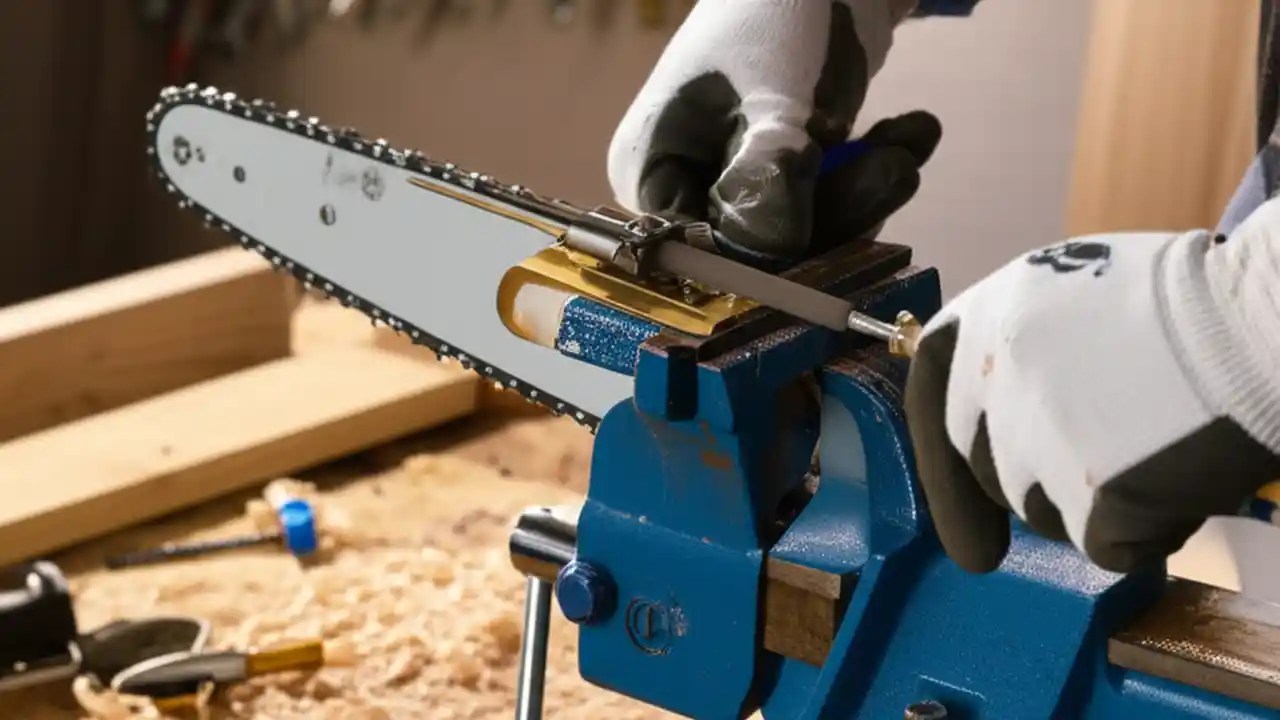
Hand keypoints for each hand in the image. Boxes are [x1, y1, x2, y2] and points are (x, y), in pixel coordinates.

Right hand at [607, 0, 939, 270]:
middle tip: (901, 168)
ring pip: (805, 223)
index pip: (701, 250)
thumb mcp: (777, 109)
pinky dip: (870, 168)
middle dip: (841, 209)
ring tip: (913, 136)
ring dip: (868, 186)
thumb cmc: (777, 19)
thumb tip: (775, 260)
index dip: (768, 261)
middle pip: (761, 243)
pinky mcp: (783, 165)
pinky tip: (907, 131)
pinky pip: (826, 195)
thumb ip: (769, 188)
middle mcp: (683, 183)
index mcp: (651, 170)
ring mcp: (732, 174)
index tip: (835, 251)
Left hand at [904, 198, 1279, 573]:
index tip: (960, 512)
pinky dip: (1145, 532)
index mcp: (988, 317)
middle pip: (984, 467)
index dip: (941, 464)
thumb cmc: (1191, 303)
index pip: (927, 402)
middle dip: (1027, 489)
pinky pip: (1104, 545)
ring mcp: (1039, 434)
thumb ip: (1017, 353)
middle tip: (1084, 489)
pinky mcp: (1093, 490)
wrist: (1268, 318)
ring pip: (1040, 512)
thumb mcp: (1072, 292)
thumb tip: (991, 421)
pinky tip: (1183, 482)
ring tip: (1155, 451)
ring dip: (1089, 505)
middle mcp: (997, 374)